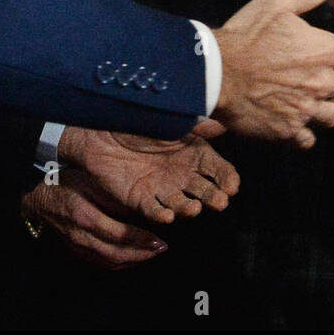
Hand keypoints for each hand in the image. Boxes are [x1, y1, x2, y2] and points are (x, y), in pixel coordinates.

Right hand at [20, 171, 165, 270]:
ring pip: (110, 262)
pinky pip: (102, 262)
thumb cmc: (65, 184)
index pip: (118, 235)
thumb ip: (110, 194)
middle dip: (142, 254)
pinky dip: (121, 262)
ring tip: (153, 253)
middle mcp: (81, 237)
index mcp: (84, 217)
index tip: (159, 239)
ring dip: (134, 260)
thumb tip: (136, 207)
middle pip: (116, 254)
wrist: (38, 199)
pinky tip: (135, 257)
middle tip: (162, 248)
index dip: (140, 240)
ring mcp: (78, 247)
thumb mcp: (88, 180)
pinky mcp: (77, 251)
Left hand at [58, 125, 239, 223]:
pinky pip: (155, 210)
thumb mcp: (171, 119)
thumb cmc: (139, 119)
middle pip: (205, 190)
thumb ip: (196, 124)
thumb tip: (222, 127)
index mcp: (195, 153)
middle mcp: (183, 174)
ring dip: (190, 209)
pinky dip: (162, 215)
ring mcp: (163, 188)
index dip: (227, 178)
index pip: (219, 170)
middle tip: (220, 202)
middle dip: (214, 197)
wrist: (102, 129)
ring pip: (183, 204)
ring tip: (194, 209)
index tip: (231, 185)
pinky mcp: (141, 199)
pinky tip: (168, 216)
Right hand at [211, 0, 333, 147]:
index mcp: (323, 51)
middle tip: (323, 73)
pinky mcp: (287, 131)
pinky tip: (295, 119)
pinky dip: (305, 131)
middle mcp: (320, 83)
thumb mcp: (277, 3)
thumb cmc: (246, 36)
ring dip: (329, 106)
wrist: (214, 74)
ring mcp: (305, 110)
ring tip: (314, 97)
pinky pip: (309, 139)